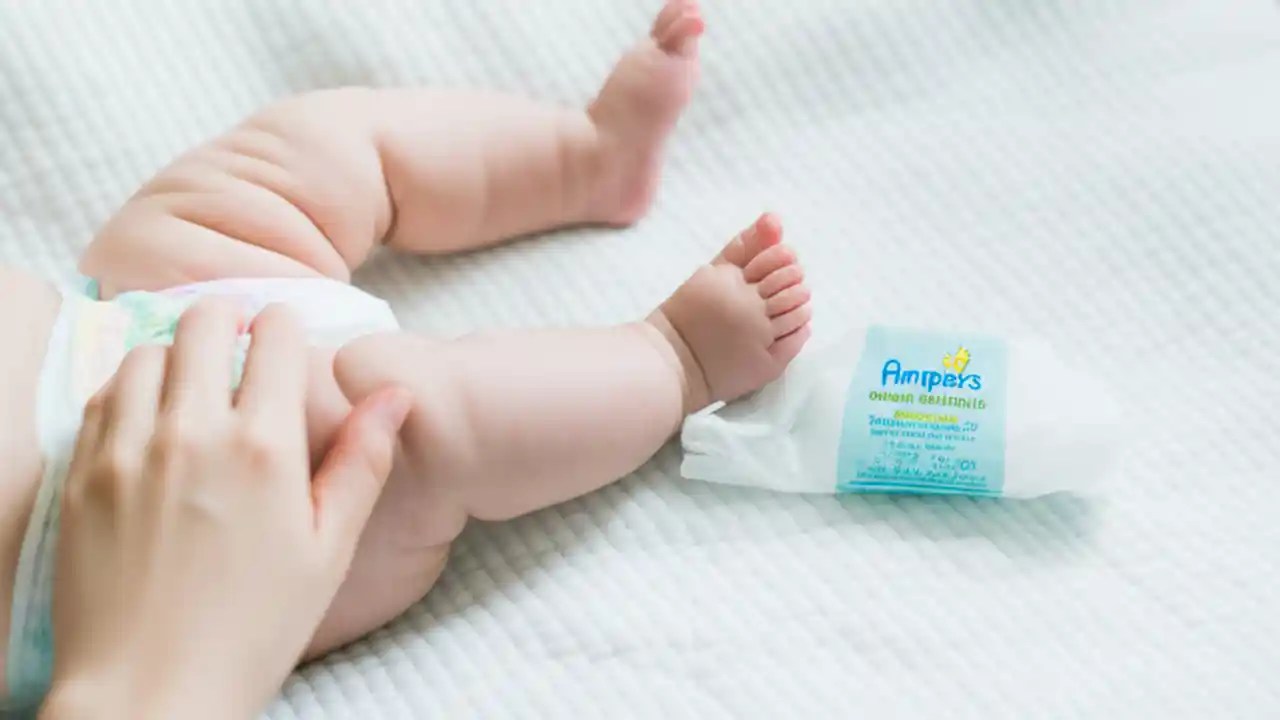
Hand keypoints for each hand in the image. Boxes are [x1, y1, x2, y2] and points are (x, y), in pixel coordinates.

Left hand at [41, 300, 410, 719]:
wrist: (149, 693)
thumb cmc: (252, 628)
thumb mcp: (328, 550)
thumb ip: (362, 461)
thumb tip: (397, 394)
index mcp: (264, 448)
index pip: (275, 335)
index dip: (286, 325)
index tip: (286, 336)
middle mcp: (192, 433)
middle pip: (204, 323)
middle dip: (229, 320)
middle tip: (240, 344)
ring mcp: (128, 450)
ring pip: (148, 352)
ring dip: (177, 353)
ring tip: (194, 383)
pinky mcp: (82, 474)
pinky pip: (103, 397)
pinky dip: (131, 388)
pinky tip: (150, 417)